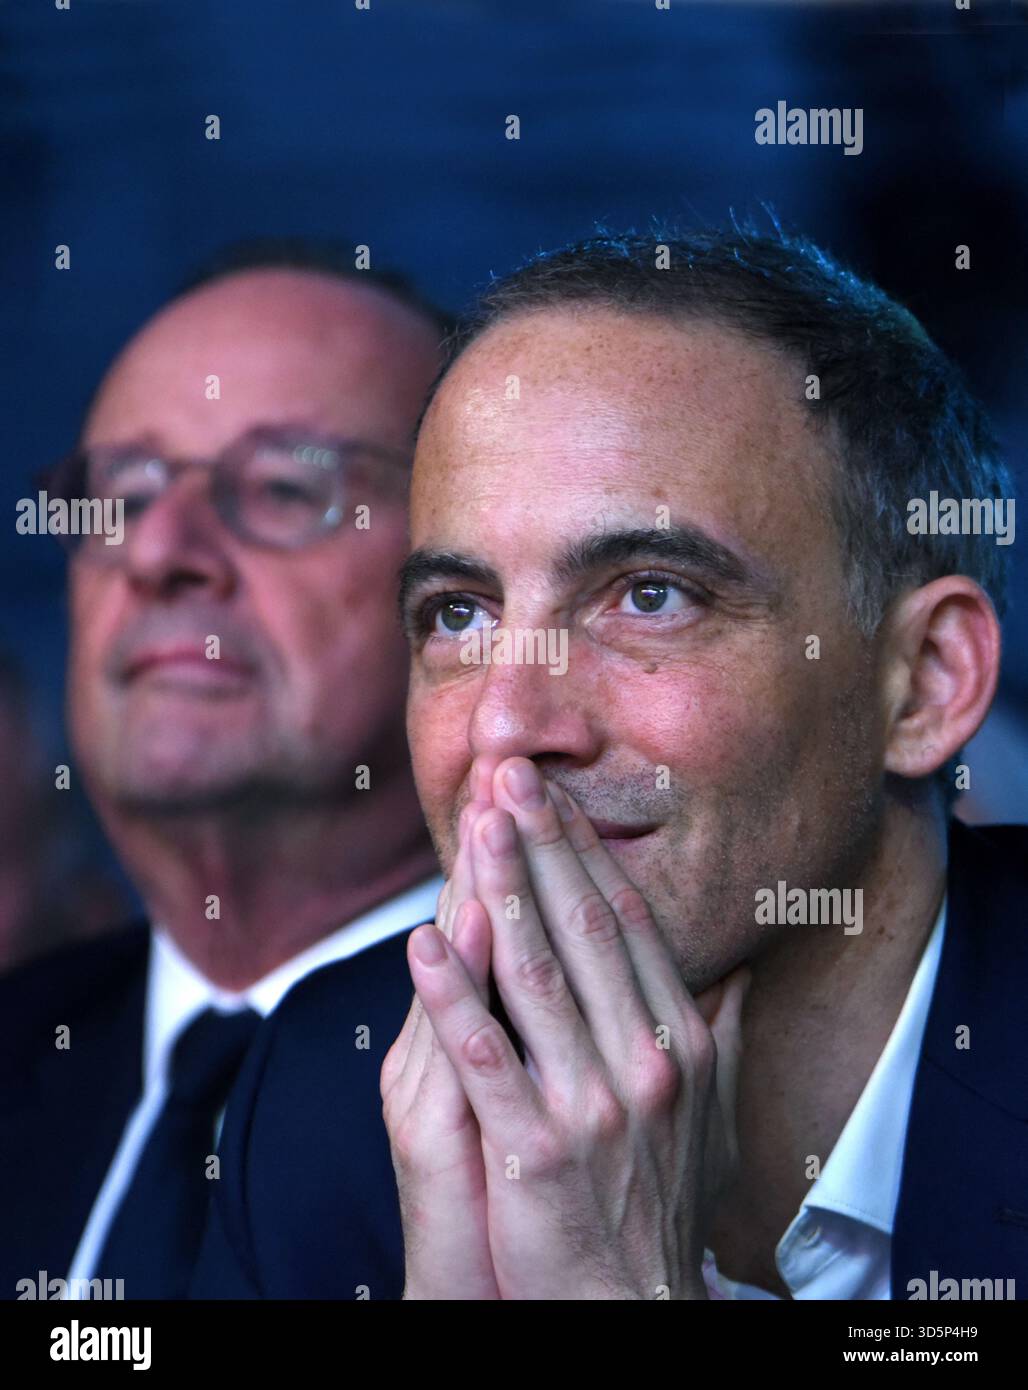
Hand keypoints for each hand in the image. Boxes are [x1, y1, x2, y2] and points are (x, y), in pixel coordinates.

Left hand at [404, 756, 748, 1299]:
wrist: (633, 1312)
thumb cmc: (663, 1208)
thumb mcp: (714, 1120)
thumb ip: (724, 1039)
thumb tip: (736, 974)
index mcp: (681, 1042)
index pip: (630, 923)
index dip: (588, 852)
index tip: (557, 793)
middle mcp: (646, 1061)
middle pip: (587, 927)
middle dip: (544, 842)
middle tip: (509, 771)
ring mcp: (592, 1104)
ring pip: (538, 974)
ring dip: (502, 891)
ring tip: (475, 825)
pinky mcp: (535, 1150)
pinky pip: (485, 1058)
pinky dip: (452, 997)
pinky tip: (422, 944)